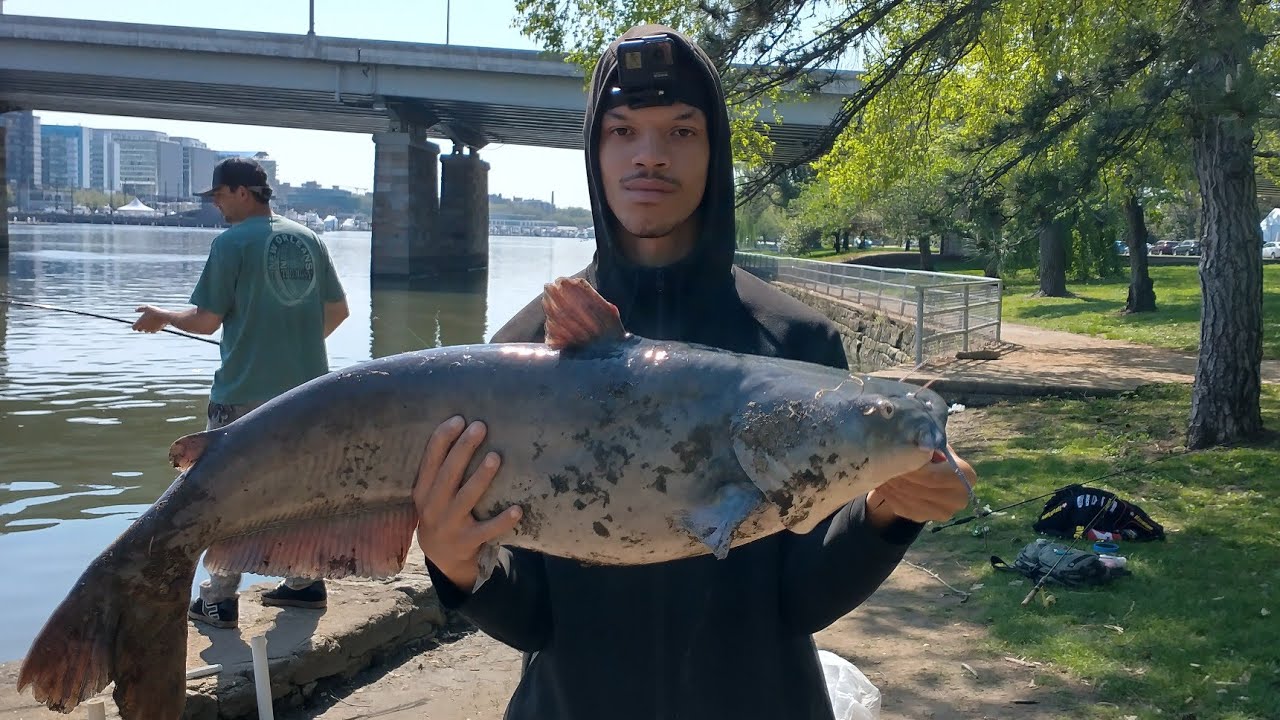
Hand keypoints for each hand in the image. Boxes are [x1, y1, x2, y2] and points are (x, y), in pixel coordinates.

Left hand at [132, 305, 170, 332]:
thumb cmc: (155, 311)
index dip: (134, 325)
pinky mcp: (155, 331)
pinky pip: (152, 331)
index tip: (137, 323)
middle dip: (140, 327)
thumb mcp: (147, 308)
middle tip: (144, 322)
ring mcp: (149, 330)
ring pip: (146, 331)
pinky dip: (152, 328)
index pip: (133, 328)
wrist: (164, 317)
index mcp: (140, 322)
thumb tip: (136, 310)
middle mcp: (144, 327)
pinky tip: (155, 324)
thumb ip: (140, 309)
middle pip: (139, 330)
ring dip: (146, 328)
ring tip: (150, 322)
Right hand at [413, 416, 521, 591]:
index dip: (443, 439)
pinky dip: (502, 521)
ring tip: (495, 457)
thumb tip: (464, 428)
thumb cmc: (441, 512)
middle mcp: (433, 507)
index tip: (459, 419)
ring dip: (481, 478)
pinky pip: (487, 530)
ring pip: (466, 498)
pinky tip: (517, 509)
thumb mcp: (431, 493)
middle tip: (480, 427)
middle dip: (463, 449)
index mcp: (423, 491)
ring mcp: (450, 526)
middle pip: (448, 475)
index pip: (430, 461)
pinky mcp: (467, 542)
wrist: (441, 558)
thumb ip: (441, 469)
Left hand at [866, 445, 975, 524]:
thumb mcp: (934, 444)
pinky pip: (903, 508)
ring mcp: (944, 512)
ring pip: (909, 500)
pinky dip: (889, 495)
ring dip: (891, 486)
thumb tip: (908, 441)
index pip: (933, 476)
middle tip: (880, 465)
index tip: (892, 458)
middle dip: (898, 477)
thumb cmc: (935, 454)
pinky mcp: (926, 518)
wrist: (937, 474)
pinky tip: (881, 484)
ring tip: (877, 472)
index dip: (911, 468)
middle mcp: (959, 498)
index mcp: (966, 476)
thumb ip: (926, 443)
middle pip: (920, 489)